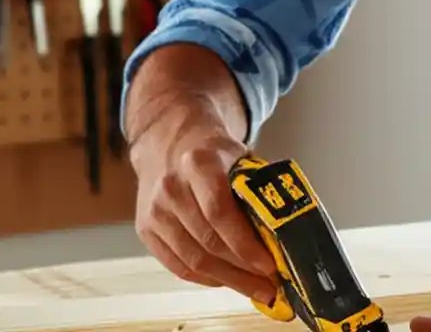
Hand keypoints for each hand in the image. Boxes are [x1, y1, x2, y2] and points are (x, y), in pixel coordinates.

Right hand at [129, 96, 277, 304]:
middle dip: (243, 271)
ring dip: (228, 281)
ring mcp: (154, 211)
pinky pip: (177, 266)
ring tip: (255, 289)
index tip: (270, 265)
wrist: (171, 142)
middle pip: (208, 242)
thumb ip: (258, 192)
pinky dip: (206, 279)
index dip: (245, 245)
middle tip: (270, 286)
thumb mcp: (241, 159)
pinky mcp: (146, 229)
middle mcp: (171, 187)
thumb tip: (284, 238)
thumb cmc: (215, 154)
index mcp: (199, 164)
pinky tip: (227, 281)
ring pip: (193, 261)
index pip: (220, 213)